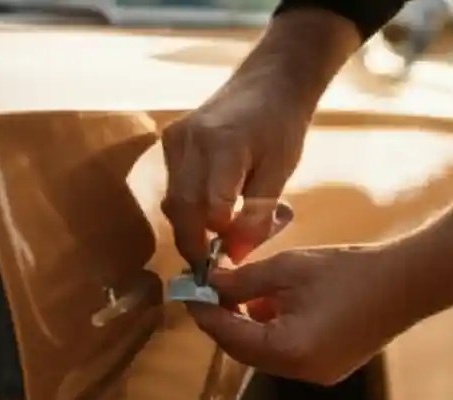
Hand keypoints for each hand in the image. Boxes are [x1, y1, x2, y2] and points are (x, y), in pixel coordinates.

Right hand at [160, 70, 311, 268]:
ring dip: (189, 226)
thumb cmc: (282, 125)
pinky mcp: (170, 139)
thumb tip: (234, 256)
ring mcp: (176, 138)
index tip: (232, 257)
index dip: (219, 237)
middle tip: (211, 266)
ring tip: (213, 240)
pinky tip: (207, 212)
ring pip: (173, 199)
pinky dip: (187, 206)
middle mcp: (191, 141)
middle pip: (182, 207)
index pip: (211, 207)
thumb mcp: (280, 173)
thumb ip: (257, 216)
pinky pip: (173, 184)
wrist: (269, 81)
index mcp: (224, 146)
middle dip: (194, 243)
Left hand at [185, 242, 409, 385]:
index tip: (187, 291)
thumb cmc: (350, 272)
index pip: (228, 336)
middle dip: (224, 321)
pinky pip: (287, 354)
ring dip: (248, 326)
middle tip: (208, 291)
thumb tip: (209, 284)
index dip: (204, 313)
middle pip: (244, 351)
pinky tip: (274, 303)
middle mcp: (299, 372)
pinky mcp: (329, 368)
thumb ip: (243, 281)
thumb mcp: (289, 269)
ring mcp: (317, 375)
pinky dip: (273, 331)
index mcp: (287, 350)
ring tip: (241, 291)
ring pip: (265, 353)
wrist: (408, 283)